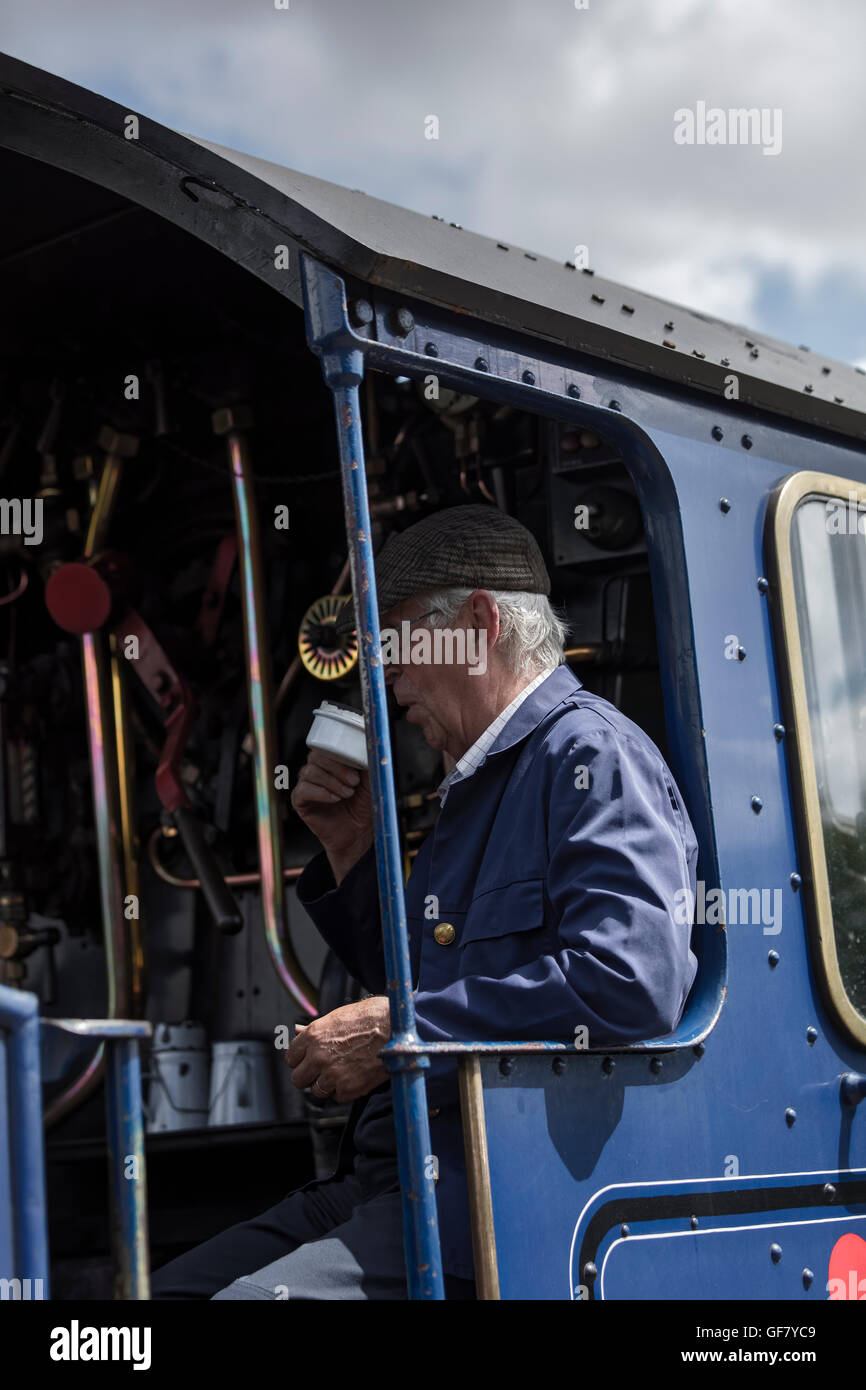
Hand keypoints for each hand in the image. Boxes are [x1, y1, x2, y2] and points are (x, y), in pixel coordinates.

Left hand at [286, 997, 390, 1101]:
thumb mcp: (338, 1016)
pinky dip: (345, 1090)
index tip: (308, 1060)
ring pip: (317, 1090)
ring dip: (327, 1085)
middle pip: (298, 1079)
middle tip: (322, 1070)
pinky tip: (355, 1075)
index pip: (291, 1057)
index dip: (301, 1060)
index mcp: (313, 1036)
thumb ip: (315, 1029)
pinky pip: (337, 1096)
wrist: (397, 1028)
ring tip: (343, 1072)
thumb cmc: (372, 1017)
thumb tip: (296, 1030)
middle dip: (309, 1076)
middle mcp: (318, 1056)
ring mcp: (332, 1074)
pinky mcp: (348, 1088)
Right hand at [291, 748, 372, 881]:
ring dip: (331, 782)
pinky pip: (303, 791)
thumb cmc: (361, 807)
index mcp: (329, 762)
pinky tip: (334, 799)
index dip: (341, 754)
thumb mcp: (369, 782)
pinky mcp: (300, 801)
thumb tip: (370, 749)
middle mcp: (315, 771)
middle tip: (354, 782)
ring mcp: (306, 785)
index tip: (357, 766)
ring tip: (347, 794)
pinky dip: (320, 793)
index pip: (327, 747)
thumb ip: (367, 765)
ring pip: (310, 772)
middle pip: (316, 757)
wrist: (357, 833)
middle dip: (338, 768)